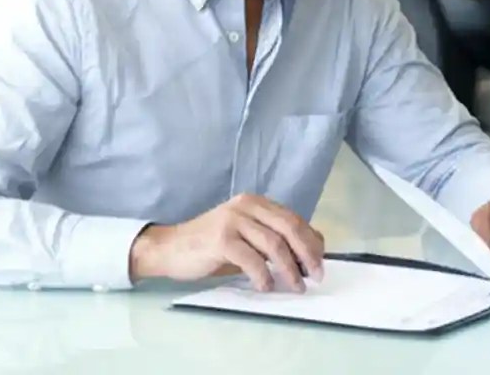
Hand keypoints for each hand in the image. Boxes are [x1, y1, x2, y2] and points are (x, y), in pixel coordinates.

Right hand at [129, 193, 324, 291]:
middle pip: (289, 228)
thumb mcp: (245, 237)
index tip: (320, 262)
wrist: (170, 248)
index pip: (293, 219)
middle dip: (307, 253)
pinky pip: (251, 259)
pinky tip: (267, 286)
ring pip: (274, 244)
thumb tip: (308, 253)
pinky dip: (263, 275)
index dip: (311, 241)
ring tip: (296, 286)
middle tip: (316, 275)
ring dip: (290, 269)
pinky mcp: (220, 239)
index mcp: (255, 203)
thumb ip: (271, 240)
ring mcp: (233, 220)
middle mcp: (246, 206)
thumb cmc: (210, 247)